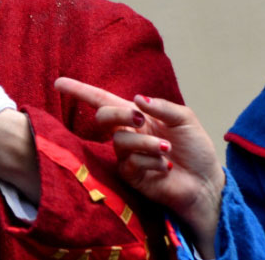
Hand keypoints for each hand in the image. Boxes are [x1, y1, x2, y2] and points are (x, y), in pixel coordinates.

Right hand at [54, 78, 224, 248]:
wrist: (205, 182)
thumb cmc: (196, 149)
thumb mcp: (184, 119)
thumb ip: (161, 107)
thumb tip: (136, 99)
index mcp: (138, 115)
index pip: (103, 100)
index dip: (80, 91)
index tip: (58, 83)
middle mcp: (128, 133)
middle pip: (104, 117)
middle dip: (119, 115)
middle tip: (140, 119)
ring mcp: (127, 156)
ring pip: (121, 141)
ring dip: (146, 143)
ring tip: (167, 149)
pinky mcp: (130, 176)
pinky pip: (130, 163)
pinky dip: (151, 161)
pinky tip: (166, 167)